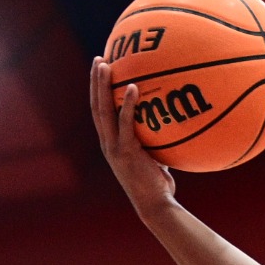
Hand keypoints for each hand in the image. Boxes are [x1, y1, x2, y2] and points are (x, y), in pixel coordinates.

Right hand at [91, 56, 176, 212]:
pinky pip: (125, 124)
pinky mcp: (126, 152)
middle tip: (98, 59)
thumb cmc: (157, 184)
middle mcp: (108, 143)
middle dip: (95, 82)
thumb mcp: (153, 157)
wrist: (155, 205)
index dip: (97, 91)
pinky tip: (132, 87)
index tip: (100, 71)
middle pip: (96, 106)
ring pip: (103, 111)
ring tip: (106, 65)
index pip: (99, 112)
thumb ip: (153, 140)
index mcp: (110, 143)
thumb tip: (169, 123)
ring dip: (103, 86)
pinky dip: (127, 105)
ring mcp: (114, 148)